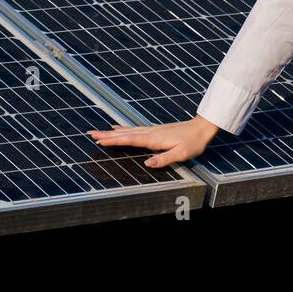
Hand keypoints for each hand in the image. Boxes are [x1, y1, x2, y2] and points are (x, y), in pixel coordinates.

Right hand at [87, 115, 220, 167]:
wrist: (202, 128)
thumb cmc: (193, 142)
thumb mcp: (181, 154)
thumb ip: (164, 159)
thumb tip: (147, 163)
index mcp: (154, 139)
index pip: (130, 140)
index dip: (114, 140)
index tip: (100, 140)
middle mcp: (150, 133)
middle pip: (125, 134)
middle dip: (107, 134)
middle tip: (91, 134)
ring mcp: (152, 130)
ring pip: (128, 131)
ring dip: (113, 132)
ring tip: (99, 132)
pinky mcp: (155, 131)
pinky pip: (134, 130)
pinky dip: (124, 129)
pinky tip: (119, 129)